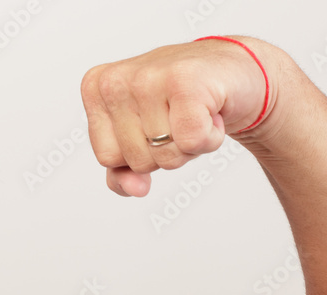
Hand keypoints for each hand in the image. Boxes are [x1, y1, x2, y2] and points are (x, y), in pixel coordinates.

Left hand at [80, 37, 269, 196]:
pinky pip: (192, 142)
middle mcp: (116, 79)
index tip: (156, 122)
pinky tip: (211, 112)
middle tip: (180, 117)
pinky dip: (210, 138)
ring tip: (195, 112)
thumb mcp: (140, 138)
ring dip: (191, 144)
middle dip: (167, 150)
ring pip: (166, 155)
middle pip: (138, 160)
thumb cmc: (181, 104)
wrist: (230, 73)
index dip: (140, 151)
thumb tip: (135, 189)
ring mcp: (148, 77)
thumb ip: (122, 171)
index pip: (108, 157)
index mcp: (96, 88)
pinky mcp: (185, 81)